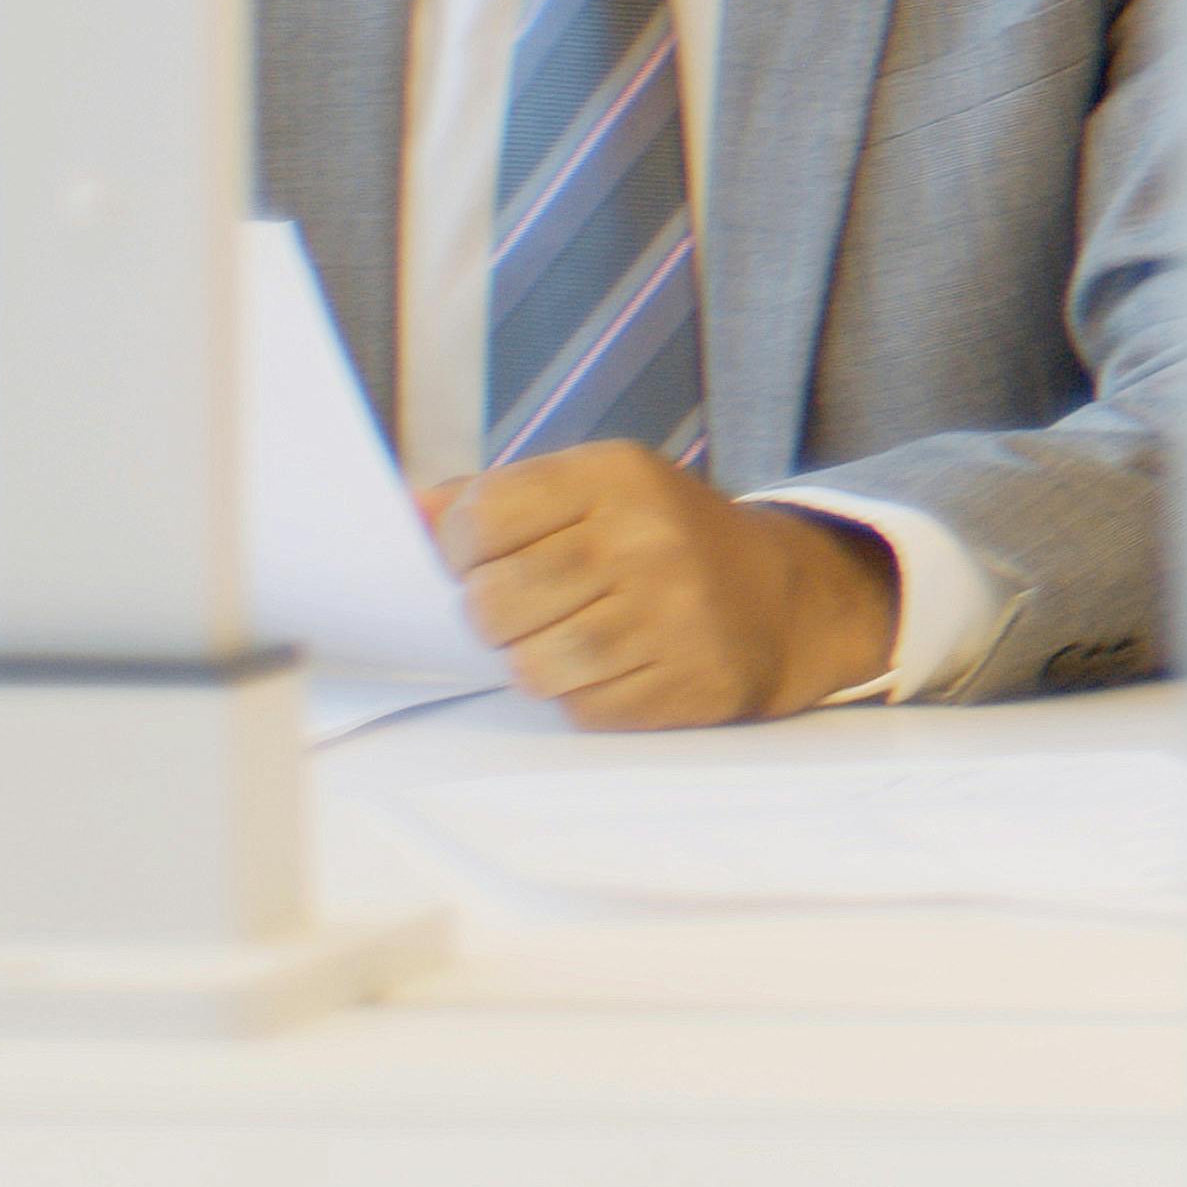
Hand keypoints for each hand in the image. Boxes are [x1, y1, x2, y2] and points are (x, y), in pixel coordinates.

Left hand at [435, 443, 901, 727]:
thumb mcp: (594, 491)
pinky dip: (582, 695)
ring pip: (531, 668)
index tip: (485, 558)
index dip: (461, 551)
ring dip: (534, 662)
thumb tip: (402, 511)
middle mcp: (649, 539)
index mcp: (617, 476)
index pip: (481, 519)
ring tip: (568, 638)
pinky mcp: (688, 682)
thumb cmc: (663, 540)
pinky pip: (583, 709)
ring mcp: (675, 615)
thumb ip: (499, 498)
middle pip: (494, 602)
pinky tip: (615, 666)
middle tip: (526, 608)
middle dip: (492, 616)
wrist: (783, 599)